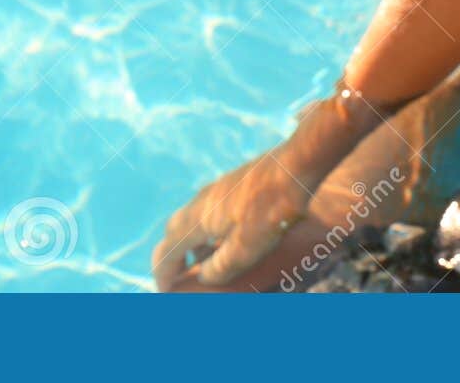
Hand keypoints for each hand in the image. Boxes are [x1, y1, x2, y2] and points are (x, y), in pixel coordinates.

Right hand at [151, 149, 315, 290]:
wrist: (296, 168)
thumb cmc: (270, 212)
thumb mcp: (244, 250)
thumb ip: (218, 268)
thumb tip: (203, 275)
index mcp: (198, 219)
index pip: (168, 250)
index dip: (164, 274)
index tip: (165, 291)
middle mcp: (201, 201)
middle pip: (175, 230)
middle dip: (173, 256)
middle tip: (179, 276)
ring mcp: (218, 188)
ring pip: (194, 218)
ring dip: (193, 242)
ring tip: (206, 261)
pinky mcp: (235, 182)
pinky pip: (210, 209)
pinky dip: (209, 229)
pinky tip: (228, 236)